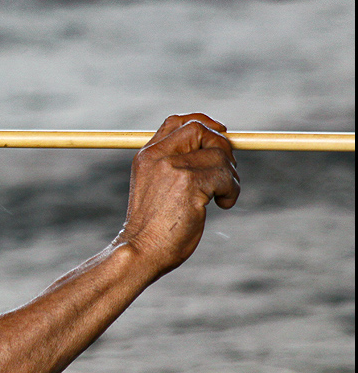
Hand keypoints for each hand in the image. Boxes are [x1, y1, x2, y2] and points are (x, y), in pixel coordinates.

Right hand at [117, 113, 239, 276]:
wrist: (140, 250)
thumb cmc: (152, 227)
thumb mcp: (156, 187)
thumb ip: (175, 166)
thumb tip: (218, 150)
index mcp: (147, 155)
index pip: (178, 122)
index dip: (204, 123)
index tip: (220, 134)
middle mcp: (158, 156)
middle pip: (201, 130)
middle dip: (222, 147)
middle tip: (226, 172)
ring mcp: (172, 167)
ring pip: (219, 155)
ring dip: (231, 177)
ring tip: (222, 197)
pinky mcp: (189, 183)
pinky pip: (225, 176)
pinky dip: (232, 191)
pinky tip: (222, 205)